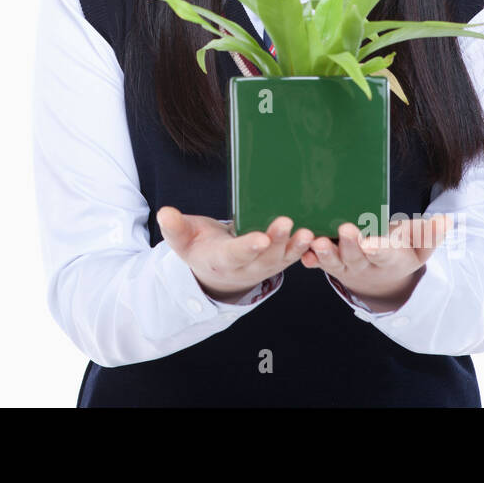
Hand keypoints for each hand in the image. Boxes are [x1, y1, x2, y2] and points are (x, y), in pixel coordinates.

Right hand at [157, 206, 313, 302]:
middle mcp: (246, 267)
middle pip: (264, 258)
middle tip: (286, 223)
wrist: (217, 269)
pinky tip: (319, 234)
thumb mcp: (182, 239)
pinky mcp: (279, 260)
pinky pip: (294, 256)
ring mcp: (265, 266)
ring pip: (283, 259)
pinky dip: (307, 249)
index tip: (259, 239)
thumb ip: (175, 228)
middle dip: (276, 242)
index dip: (247, 248)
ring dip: (296, 247)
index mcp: (221, 260)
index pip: (235, 255)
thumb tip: (164, 213)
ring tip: (308, 233)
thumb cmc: (200, 246)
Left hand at [300, 215, 452, 306]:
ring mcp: (344, 265)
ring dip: (325, 253)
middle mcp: (364, 264)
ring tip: (317, 242)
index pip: (384, 254)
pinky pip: (317, 263)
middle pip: (356, 256)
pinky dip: (310, 260)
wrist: (379, 276)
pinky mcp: (328, 262)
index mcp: (388, 258)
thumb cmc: (400, 250)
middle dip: (350, 244)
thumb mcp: (418, 246)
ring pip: (333, 262)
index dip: (378, 249)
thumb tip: (446, 221)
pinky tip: (304, 254)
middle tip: (345, 229)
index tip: (372, 243)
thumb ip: (429, 234)